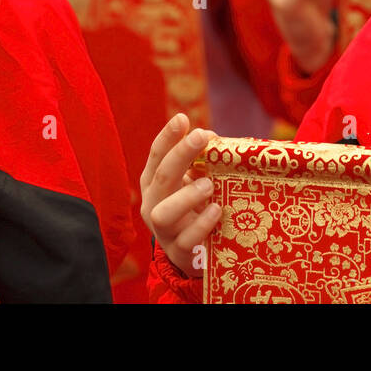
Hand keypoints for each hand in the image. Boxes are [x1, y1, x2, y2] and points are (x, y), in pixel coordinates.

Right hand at [140, 113, 219, 276]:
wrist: (194, 253)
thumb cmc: (194, 207)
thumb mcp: (193, 182)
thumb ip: (200, 161)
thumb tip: (212, 137)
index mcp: (155, 183)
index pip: (156, 156)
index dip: (168, 137)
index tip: (182, 118)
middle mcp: (153, 204)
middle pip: (160, 178)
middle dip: (180, 154)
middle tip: (201, 136)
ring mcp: (164, 230)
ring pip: (164, 212)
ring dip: (186, 195)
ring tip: (209, 184)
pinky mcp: (179, 251)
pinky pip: (186, 239)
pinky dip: (201, 223)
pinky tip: (216, 210)